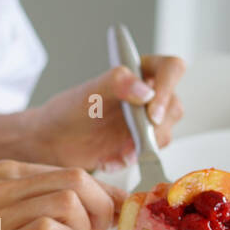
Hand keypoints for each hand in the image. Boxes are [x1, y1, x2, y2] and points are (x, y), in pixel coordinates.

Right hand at [0, 159, 124, 229]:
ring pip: (68, 200)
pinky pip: (50, 228)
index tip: (121, 211)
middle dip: (101, 206)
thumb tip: (111, 205)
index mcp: (10, 172)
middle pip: (76, 178)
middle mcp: (3, 184)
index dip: (107, 192)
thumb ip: (59, 207)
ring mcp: (0, 211)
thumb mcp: (25, 220)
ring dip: (81, 226)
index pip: (73, 171)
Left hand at [28, 56, 185, 171]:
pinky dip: (130, 160)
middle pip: (174, 106)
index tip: (150, 113)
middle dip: (155, 126)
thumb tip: (145, 92)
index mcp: (141, 71)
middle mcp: (150, 95)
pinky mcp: (142, 145)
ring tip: (116, 151)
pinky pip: (150, 155)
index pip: (171, 69)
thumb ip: (116, 82)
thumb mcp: (90, 92)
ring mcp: (148, 122)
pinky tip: (108, 159)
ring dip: (144, 146)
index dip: (166, 89)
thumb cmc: (70, 110)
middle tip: (132, 140)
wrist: (56, 140)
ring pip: (166, 133)